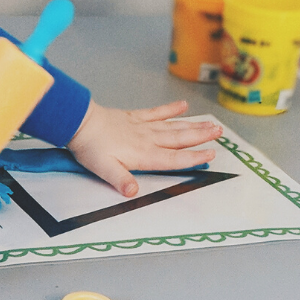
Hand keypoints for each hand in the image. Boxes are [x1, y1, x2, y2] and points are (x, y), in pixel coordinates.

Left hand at [66, 99, 220, 197]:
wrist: (79, 123)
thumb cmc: (91, 147)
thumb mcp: (105, 170)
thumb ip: (121, 180)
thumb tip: (134, 193)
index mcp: (144, 154)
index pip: (174, 158)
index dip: (194, 157)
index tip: (210, 154)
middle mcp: (147, 139)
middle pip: (180, 139)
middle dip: (201, 137)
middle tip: (219, 133)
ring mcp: (142, 127)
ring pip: (173, 126)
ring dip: (193, 125)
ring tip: (210, 124)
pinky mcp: (134, 117)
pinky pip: (156, 113)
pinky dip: (170, 109)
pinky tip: (183, 106)